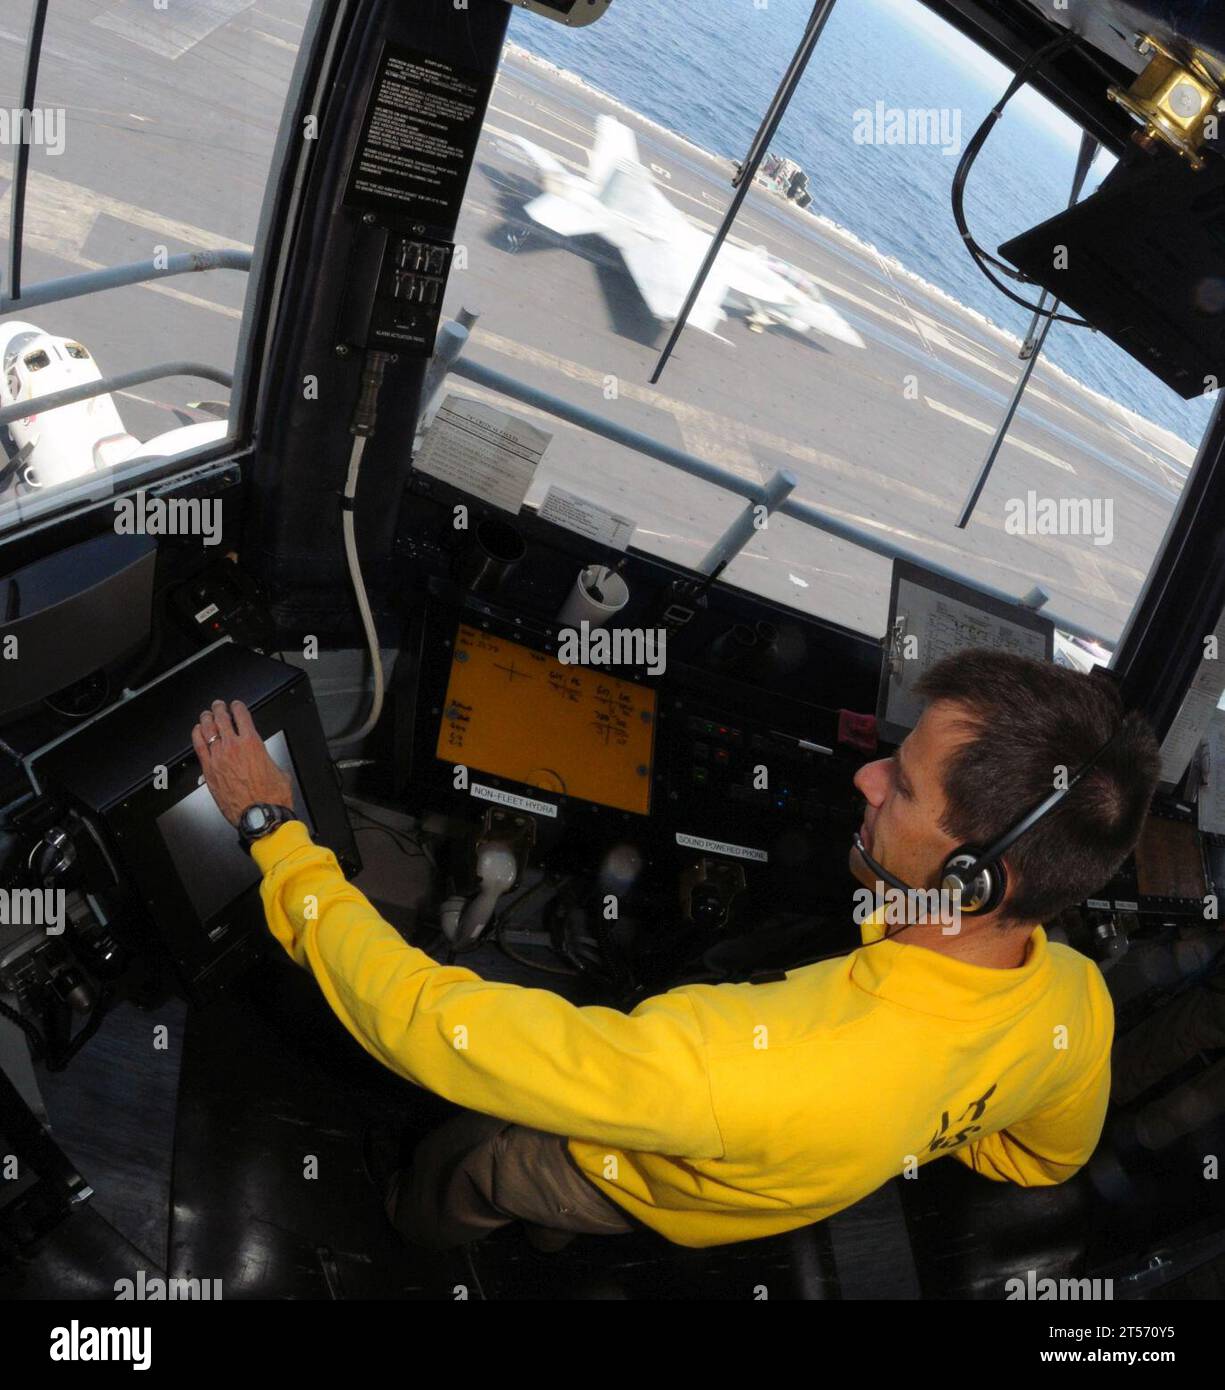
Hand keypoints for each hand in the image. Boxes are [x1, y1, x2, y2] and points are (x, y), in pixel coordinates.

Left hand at [191, 699, 293, 826]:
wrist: (260, 815)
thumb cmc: (271, 797)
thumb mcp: (279, 771)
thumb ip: (269, 760)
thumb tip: (267, 762)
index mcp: (253, 743)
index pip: (241, 715)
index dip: (237, 706)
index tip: (236, 705)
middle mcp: (234, 747)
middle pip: (221, 718)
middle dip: (220, 709)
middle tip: (218, 705)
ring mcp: (219, 757)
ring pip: (208, 729)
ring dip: (207, 718)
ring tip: (207, 714)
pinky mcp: (209, 770)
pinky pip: (199, 746)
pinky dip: (197, 735)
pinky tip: (198, 731)